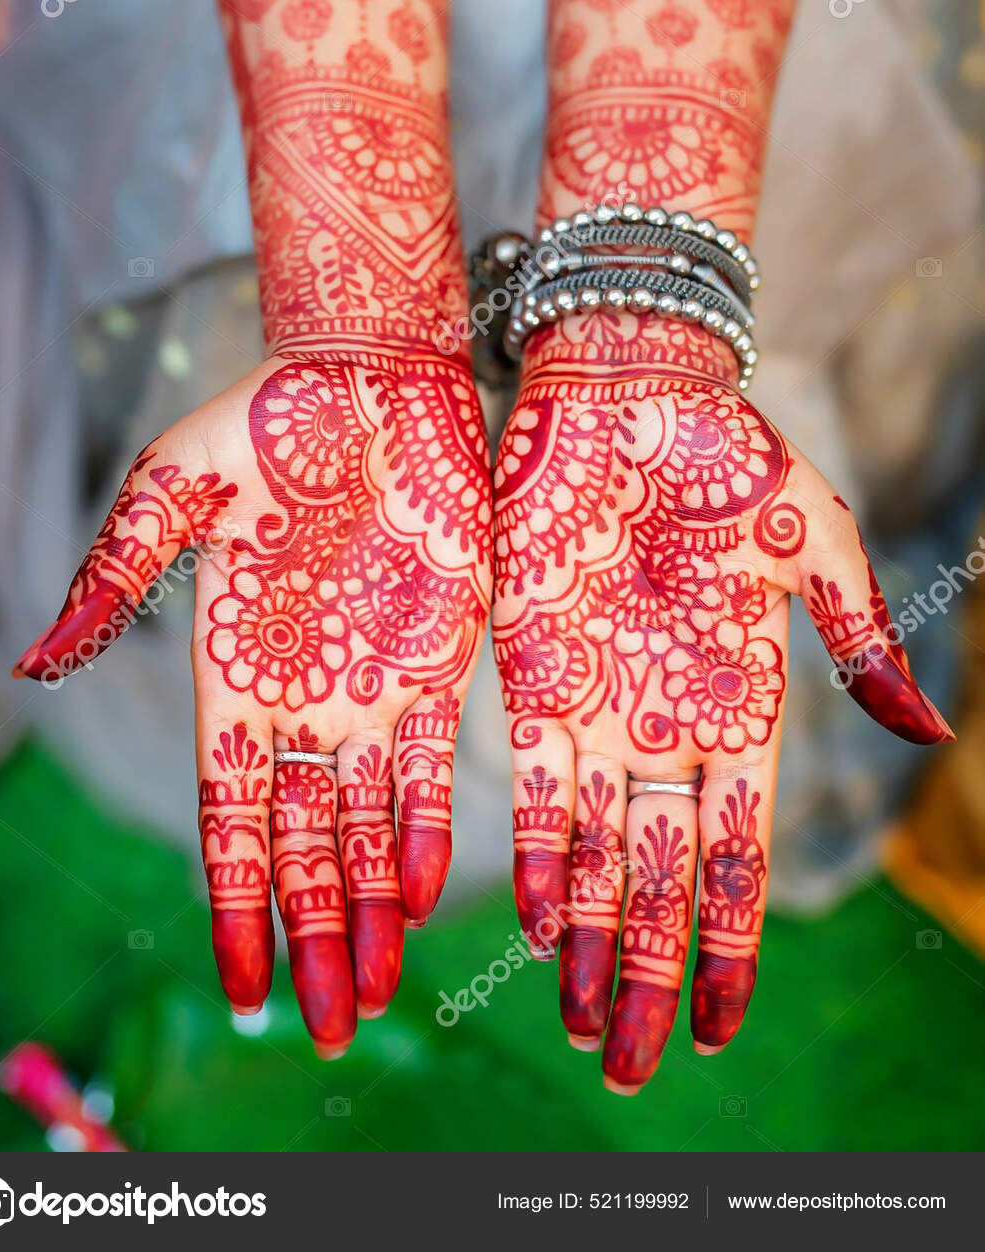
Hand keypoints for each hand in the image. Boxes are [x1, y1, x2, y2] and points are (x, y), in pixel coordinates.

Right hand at [16, 347, 491, 1055]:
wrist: (369, 374)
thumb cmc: (262, 425)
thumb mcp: (172, 497)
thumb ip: (115, 579)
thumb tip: (38, 662)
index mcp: (231, 679)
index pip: (232, 817)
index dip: (233, 901)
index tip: (242, 982)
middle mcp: (302, 702)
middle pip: (302, 847)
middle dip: (310, 936)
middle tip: (323, 1025)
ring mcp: (372, 687)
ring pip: (368, 826)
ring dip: (370, 909)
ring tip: (376, 990)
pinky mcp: (437, 660)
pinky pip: (434, 767)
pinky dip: (427, 830)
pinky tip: (424, 893)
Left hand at [493, 315, 951, 1093]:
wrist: (626, 392)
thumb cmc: (727, 458)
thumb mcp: (811, 544)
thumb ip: (858, 633)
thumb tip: (925, 727)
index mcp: (741, 712)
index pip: (738, 859)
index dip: (731, 944)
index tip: (721, 1025)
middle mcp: (667, 731)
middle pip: (661, 883)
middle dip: (649, 975)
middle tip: (630, 1068)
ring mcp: (600, 710)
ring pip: (596, 855)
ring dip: (589, 943)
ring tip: (581, 1026)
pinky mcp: (536, 674)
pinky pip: (538, 787)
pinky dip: (541, 856)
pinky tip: (540, 923)